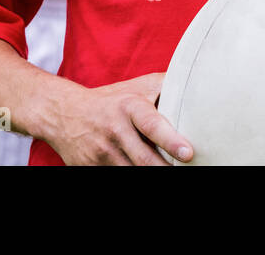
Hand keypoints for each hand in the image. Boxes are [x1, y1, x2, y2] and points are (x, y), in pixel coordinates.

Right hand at [45, 72, 192, 165]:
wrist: (64, 113)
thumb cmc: (112, 100)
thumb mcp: (137, 87)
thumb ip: (166, 87)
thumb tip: (200, 87)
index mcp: (129, 107)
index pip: (151, 124)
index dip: (170, 140)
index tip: (188, 153)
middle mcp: (115, 131)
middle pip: (144, 160)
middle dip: (166, 170)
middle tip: (184, 171)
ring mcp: (102, 154)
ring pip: (133, 173)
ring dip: (152, 176)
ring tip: (170, 171)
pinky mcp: (91, 170)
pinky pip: (118, 178)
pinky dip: (132, 177)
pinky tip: (146, 172)